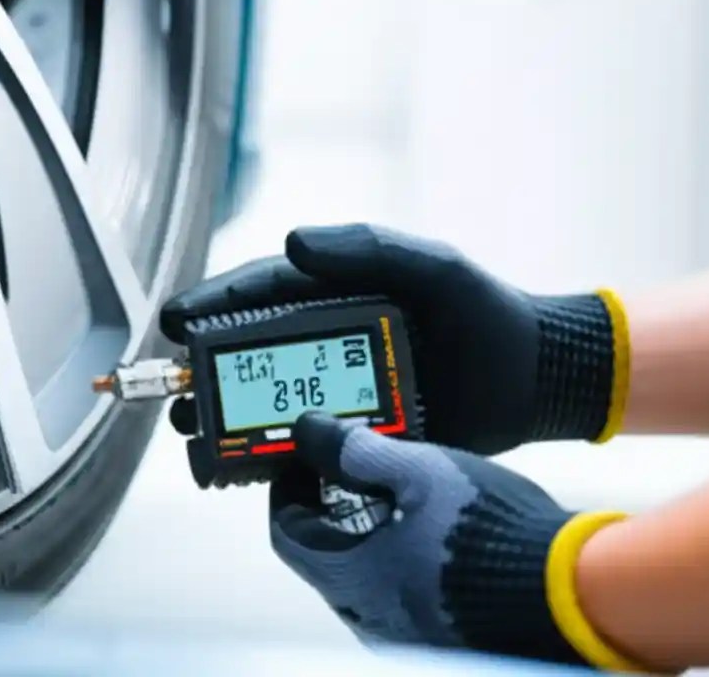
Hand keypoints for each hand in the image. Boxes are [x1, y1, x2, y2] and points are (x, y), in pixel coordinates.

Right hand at [161, 223, 627, 454]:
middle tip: (174, 383)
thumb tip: (294, 241)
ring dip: (221, 415)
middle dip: (203, 368)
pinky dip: (261, 456)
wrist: (535, 381)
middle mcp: (326, 341)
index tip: (173, 319)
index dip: (211, 305)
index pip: (259, 294)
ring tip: (189, 427)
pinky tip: (232, 466)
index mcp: (335, 294)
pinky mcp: (355, 435)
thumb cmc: (485, 313)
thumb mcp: (431, 267)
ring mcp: (338, 391)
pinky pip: (298, 445)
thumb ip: (368, 249)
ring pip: (264, 402)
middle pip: (248, 353)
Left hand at [272, 412, 638, 669]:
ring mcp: (406, 631)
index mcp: (349, 578)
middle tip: (346, 470)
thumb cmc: (487, 532)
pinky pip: (401, 593)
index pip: (286, 533)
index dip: (287, 491)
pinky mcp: (443, 635)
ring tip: (394, 492)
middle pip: (323, 555)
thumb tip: (308, 432)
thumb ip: (357, 452)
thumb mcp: (418, 471)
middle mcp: (368, 615)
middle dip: (328, 510)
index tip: (302, 461)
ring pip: (363, 576)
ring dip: (365, 534)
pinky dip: (399, 558)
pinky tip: (431, 529)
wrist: (568, 592)